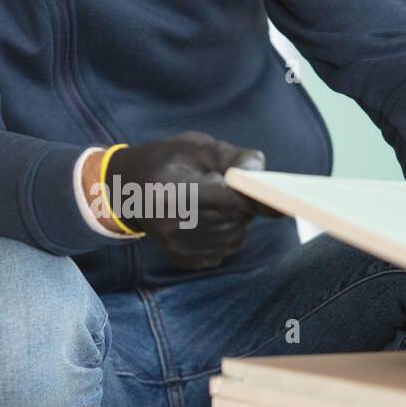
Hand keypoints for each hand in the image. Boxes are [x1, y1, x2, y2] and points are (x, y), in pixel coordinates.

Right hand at [106, 130, 281, 268]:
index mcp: (174, 193)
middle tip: (227, 186)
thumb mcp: (196, 147)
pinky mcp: (184, 259)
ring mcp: (178, 246)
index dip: (256, 197)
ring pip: (235, 236)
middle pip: (235, 218)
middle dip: (243, 203)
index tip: (277, 196)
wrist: (128, 190)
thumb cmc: (166, 161)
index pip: (229, 199)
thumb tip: (260, 171)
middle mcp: (173, 226)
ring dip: (236, 219)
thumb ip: (232, 157)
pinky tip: (208, 218)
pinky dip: (226, 233)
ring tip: (214, 201)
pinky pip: (224, 249)